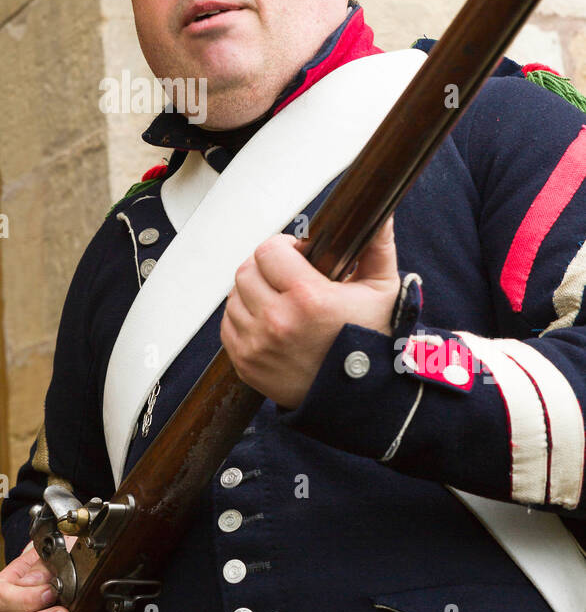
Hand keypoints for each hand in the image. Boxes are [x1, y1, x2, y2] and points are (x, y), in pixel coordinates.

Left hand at [220, 217, 399, 409]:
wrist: (363, 399)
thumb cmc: (374, 342)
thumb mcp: (383, 291)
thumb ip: (377, 246)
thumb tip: (381, 213)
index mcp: (308, 298)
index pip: (268, 251)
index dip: (282, 247)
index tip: (296, 253)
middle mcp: (278, 321)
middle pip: (246, 271)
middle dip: (265, 267)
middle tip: (286, 275)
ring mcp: (258, 345)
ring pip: (234, 296)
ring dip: (253, 292)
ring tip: (278, 298)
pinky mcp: (246, 364)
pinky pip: (228, 325)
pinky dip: (243, 318)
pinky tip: (268, 320)